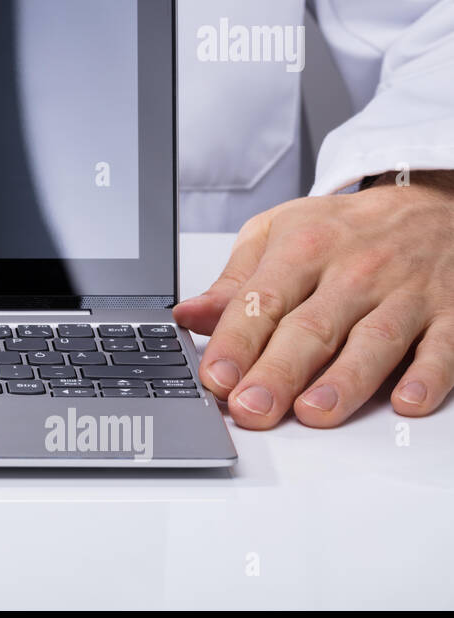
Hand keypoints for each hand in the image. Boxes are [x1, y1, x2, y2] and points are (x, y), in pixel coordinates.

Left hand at [174, 171, 453, 427]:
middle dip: (279, 372)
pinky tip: (406, 402)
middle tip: (252, 409)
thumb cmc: (344, 229)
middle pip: (312, 327)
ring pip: (374, 340)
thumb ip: (235, 281)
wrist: (430, 204)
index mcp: (303, 249)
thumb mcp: (278, 233)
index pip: (262, 301)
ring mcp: (405, 294)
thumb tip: (189, 316)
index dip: (236, 342)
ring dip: (344, 381)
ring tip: (313, 412)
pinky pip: (442, 347)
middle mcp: (354, 272)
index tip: (215, 378)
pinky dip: (427, 375)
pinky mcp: (450, 314)